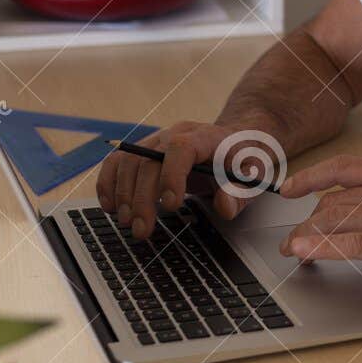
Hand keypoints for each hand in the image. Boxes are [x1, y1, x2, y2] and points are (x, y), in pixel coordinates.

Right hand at [94, 121, 278, 237]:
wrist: (235, 138)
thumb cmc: (242, 159)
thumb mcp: (252, 177)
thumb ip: (240, 193)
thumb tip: (225, 207)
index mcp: (205, 136)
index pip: (181, 147)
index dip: (172, 175)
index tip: (171, 205)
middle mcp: (175, 133)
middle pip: (149, 159)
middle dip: (142, 198)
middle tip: (141, 229)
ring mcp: (156, 140)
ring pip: (128, 160)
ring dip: (123, 193)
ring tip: (127, 222)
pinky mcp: (144, 150)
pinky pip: (118, 161)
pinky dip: (109, 182)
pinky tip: (110, 206)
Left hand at [277, 157, 361, 299]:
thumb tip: (361, 215)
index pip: (344, 168)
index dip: (310, 177)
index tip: (288, 188)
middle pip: (333, 201)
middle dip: (306, 222)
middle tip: (292, 240)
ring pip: (334, 220)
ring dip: (305, 237)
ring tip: (292, 250)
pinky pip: (346, 243)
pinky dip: (317, 247)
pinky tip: (303, 253)